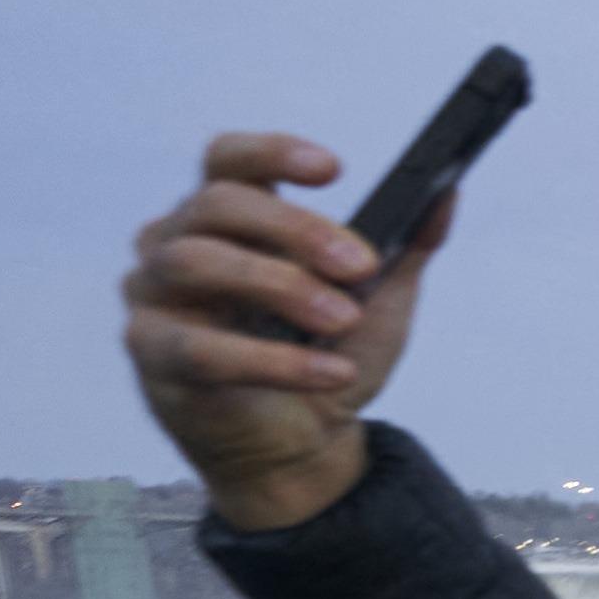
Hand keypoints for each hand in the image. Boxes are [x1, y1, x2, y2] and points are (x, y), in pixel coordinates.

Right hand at [122, 133, 442, 530]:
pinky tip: (331, 373)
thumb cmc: (327, 357)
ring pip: (196, 263)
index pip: (227, 160)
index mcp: (226, 219)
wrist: (304, 445)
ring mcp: (154, 296)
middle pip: (218, 205)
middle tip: (362, 266)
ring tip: (344, 318)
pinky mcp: (152, 354)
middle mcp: (174, 244)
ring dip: (280, 285)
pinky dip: (275, 361)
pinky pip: (202, 348)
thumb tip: (446, 194)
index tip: (334, 169)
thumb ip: (407, 247)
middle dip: (297, 229)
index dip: (271, 152)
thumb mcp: (378, 301)